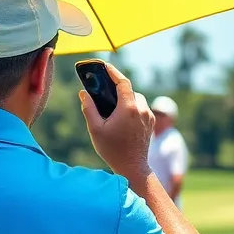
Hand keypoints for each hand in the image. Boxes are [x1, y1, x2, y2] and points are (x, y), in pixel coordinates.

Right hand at [79, 63, 153, 179]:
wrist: (132, 167)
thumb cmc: (112, 150)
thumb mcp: (95, 129)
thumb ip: (89, 109)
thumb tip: (83, 93)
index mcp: (128, 108)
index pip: (123, 82)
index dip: (113, 72)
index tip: (105, 66)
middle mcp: (141, 109)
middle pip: (129, 91)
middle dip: (118, 89)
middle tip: (104, 90)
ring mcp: (148, 116)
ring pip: (136, 99)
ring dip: (126, 99)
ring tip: (112, 108)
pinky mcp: (150, 122)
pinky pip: (141, 108)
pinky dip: (132, 108)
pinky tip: (121, 118)